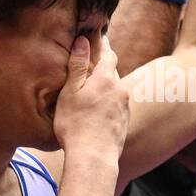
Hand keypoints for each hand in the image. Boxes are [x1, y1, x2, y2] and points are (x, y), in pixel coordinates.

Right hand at [52, 35, 128, 158]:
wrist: (94, 157)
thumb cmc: (76, 124)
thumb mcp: (70, 92)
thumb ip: (78, 66)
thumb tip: (83, 41)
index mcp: (106, 79)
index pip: (108, 54)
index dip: (103, 45)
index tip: (98, 37)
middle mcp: (120, 90)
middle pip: (112, 71)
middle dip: (103, 66)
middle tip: (91, 62)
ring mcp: (125, 107)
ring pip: (115, 89)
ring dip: (105, 86)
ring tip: (92, 89)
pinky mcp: (124, 122)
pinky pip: (117, 105)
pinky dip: (108, 102)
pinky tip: (98, 110)